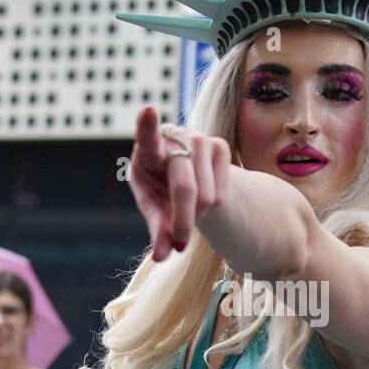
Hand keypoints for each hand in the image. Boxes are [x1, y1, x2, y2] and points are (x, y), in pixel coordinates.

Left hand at [127, 107, 231, 261]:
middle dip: (183, 222)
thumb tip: (161, 257)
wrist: (187, 176)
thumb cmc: (161, 191)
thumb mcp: (154, 209)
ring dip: (198, 215)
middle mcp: (174, 139)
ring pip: (206, 196)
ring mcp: (200, 140)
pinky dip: (211, 208)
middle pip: (184, 188)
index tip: (147, 111)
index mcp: (149, 150)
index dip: (147, 126)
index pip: (147, 138)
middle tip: (179, 246)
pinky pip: (220, 194)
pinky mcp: (221, 147)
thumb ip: (156, 230)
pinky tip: (203, 200)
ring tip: (188, 211)